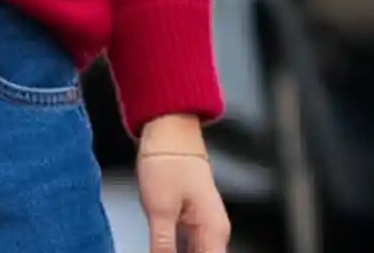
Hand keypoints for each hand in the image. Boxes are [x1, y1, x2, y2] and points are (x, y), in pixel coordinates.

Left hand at [136, 115, 230, 252]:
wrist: (169, 133)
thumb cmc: (167, 162)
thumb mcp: (160, 209)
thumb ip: (163, 244)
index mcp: (213, 232)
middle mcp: (215, 232)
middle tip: (158, 251)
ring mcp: (204, 226)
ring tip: (160, 247)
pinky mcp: (192, 220)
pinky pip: (189, 247)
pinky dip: (176, 251)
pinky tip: (160, 249)